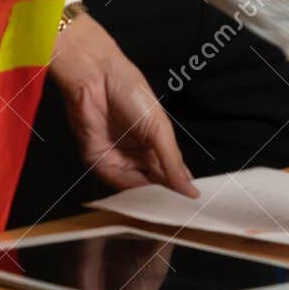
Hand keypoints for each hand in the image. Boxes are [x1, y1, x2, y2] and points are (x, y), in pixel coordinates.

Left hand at [48, 13, 197, 197]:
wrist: (97, 79)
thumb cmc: (131, 92)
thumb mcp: (159, 128)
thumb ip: (172, 160)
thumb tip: (190, 188)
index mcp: (155, 142)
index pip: (169, 171)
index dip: (179, 186)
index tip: (191, 202)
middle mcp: (135, 152)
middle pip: (152, 182)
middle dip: (163, 196)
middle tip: (177, 210)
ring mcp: (116, 156)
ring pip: (134, 186)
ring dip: (146, 197)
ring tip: (162, 206)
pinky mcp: (96, 159)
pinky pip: (113, 181)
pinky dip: (127, 191)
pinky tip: (141, 197)